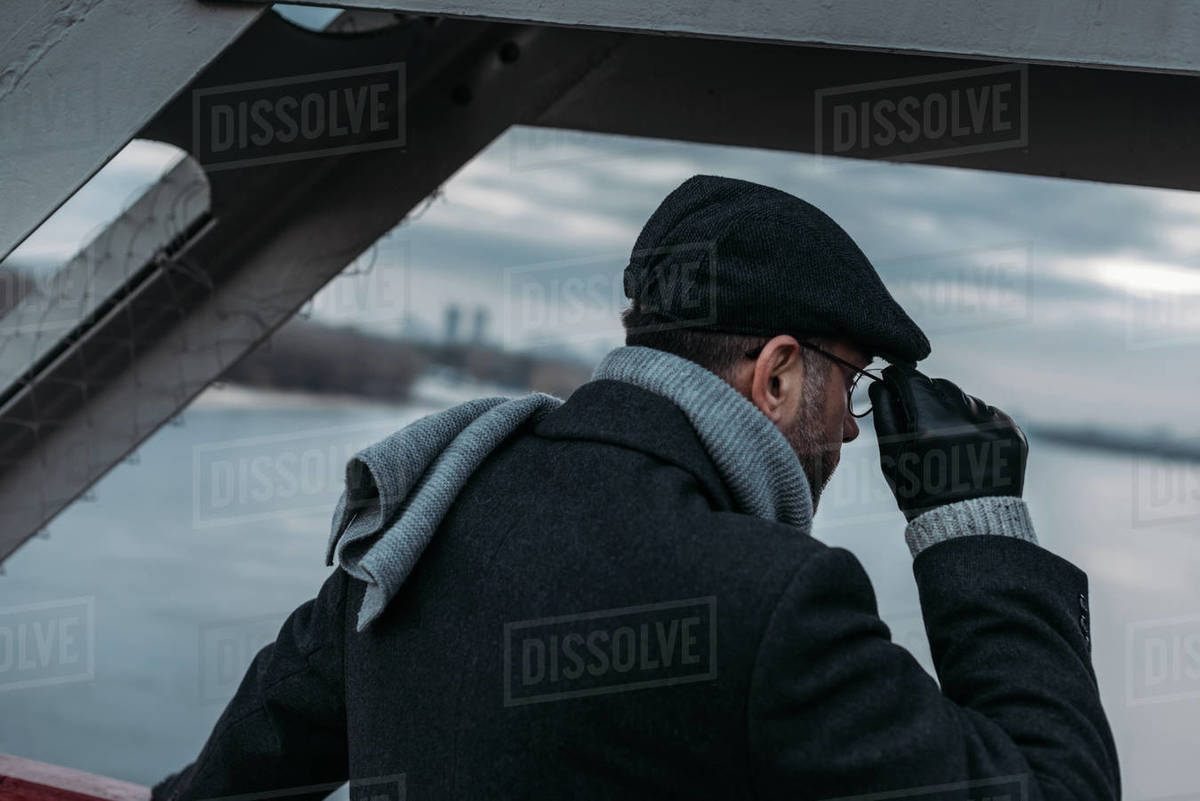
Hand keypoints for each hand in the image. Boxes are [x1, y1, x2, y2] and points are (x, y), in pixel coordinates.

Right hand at [868, 365, 1027, 520]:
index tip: (893, 380)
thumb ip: (885, 415)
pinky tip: (968, 447)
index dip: (898, 378)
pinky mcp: (1012, 433)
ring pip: (965, 398)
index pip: (910, 380)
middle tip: (921, 420)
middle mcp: (964, 420)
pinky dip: (976, 423)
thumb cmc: (923, 495)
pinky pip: (988, 414)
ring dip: (953, 409)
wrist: (969, 526)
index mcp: (929, 426)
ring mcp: (993, 425)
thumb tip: (881, 384)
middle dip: (926, 395)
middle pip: (939, 385)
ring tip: (948, 441)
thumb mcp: (894, 458)